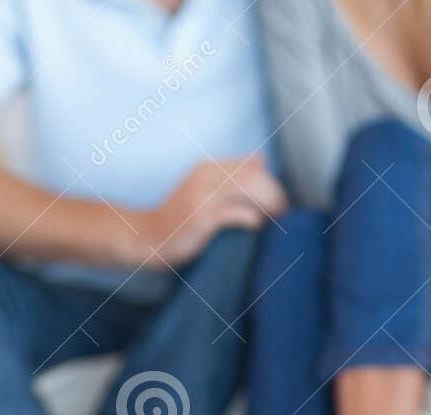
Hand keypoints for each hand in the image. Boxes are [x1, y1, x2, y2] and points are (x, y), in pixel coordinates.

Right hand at [129, 157, 286, 267]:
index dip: (271, 183)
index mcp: (207, 168)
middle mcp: (205, 176)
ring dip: (268, 206)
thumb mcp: (203, 189)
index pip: (251, 166)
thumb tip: (262, 160)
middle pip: (254, 176)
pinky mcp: (202, 217)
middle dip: (274, 194)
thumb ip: (230, 175)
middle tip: (283, 213)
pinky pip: (237, 214)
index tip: (280, 202)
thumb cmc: (178, 219)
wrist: (147, 237)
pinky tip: (257, 227)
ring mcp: (203, 196)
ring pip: (249, 190)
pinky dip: (252, 220)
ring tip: (275, 220)